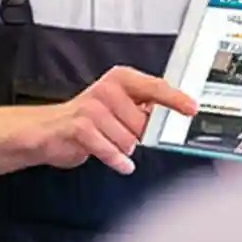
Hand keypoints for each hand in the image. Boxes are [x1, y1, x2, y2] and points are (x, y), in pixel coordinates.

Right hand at [27, 66, 197, 174]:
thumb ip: (144, 107)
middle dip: (137, 136)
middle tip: (120, 133)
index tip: (192, 108)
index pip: (155, 87)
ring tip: (107, 141)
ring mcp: (92, 107)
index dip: (176, 99)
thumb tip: (172, 116)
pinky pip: (110, 150)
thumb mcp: (118, 106)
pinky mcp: (80, 127)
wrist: (49, 130)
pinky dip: (117, 160)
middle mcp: (107, 89)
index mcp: (121, 79)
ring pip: (128, 141)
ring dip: (122, 148)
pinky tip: (120, 162)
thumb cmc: (89, 120)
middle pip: (143, 124)